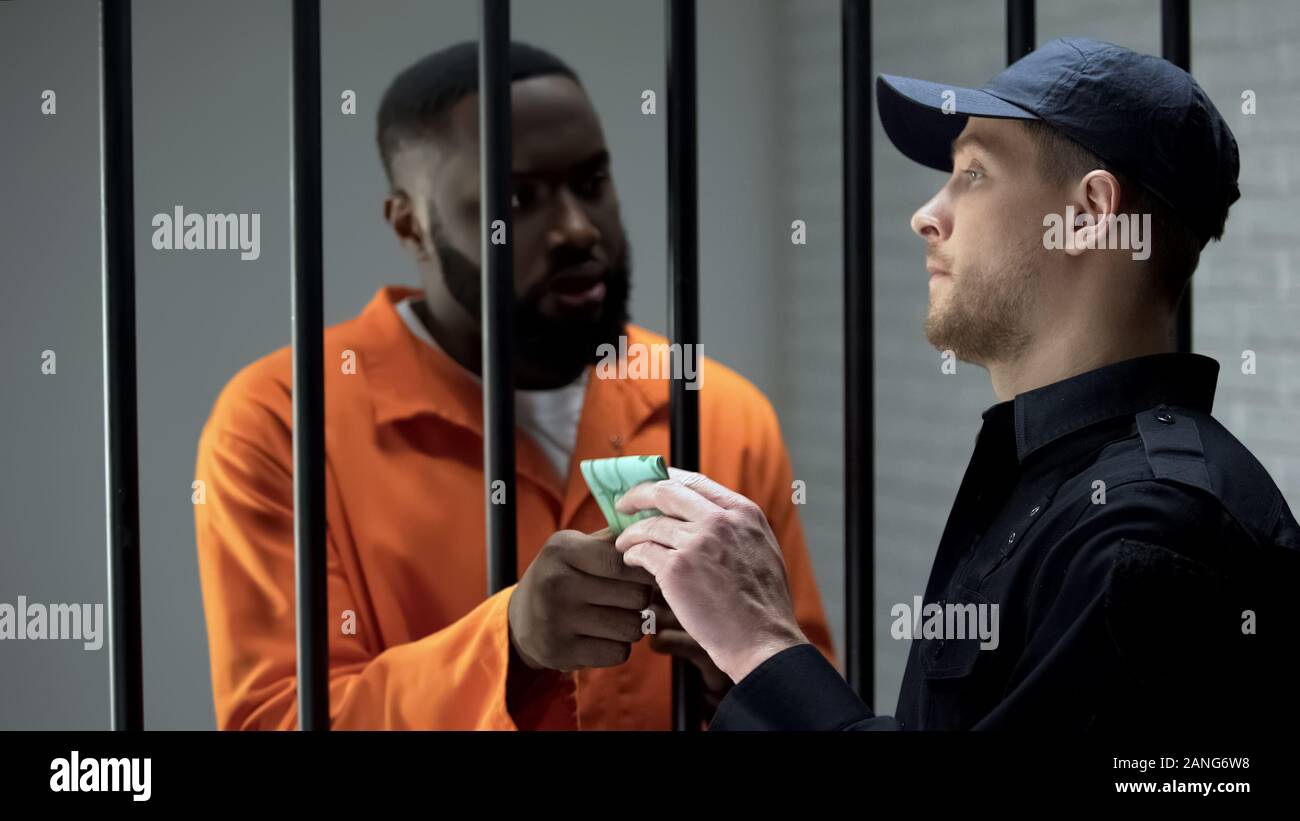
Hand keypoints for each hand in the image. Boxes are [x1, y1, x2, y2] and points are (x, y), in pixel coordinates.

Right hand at [508, 528, 654, 672]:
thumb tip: (654, 533)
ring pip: (632, 627)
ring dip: (632, 624)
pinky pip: (619, 653)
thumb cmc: (563, 575)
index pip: (623, 561)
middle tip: (629, 597)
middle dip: (641, 598)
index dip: (644, 570)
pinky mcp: (560, 653)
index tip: (646, 573)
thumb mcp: (578, 547)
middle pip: (636, 596)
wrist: (521, 619)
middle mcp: (555, 584)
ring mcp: (555, 621)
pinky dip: (618, 646)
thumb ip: (614, 539)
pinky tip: (602, 637)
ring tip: (617, 616)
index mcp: (561, 550)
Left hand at [613, 468, 806, 682]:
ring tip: (623, 543)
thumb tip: (706, 516)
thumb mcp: (761, 550)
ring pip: (650, 524)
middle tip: (623, 505)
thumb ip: (735, 528)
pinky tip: (630, 561)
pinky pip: (643, 552)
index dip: (667, 478)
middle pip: (666, 492)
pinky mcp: (677, 569)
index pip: (696, 480)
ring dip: (631, 533)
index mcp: (744, 512)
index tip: (651, 485)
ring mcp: (697, 543)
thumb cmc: (763, 605)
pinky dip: (631, 554)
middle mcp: (720, 521)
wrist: (763, 641)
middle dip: (638, 494)